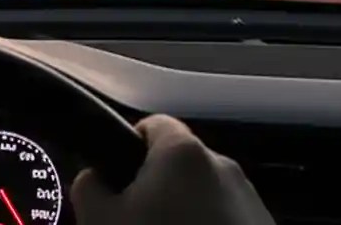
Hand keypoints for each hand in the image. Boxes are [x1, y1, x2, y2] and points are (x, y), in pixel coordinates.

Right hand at [71, 115, 273, 224]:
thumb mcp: (101, 221)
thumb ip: (89, 187)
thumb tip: (96, 178)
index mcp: (183, 152)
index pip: (150, 125)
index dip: (127, 150)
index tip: (118, 186)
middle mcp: (223, 165)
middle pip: (176, 166)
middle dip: (156, 190)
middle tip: (136, 223)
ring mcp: (251, 199)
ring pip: (202, 196)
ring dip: (184, 214)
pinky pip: (226, 219)